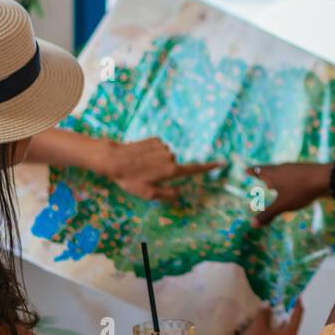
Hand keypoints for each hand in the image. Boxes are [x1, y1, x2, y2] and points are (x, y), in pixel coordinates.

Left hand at [104, 138, 219, 201]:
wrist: (114, 159)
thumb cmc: (130, 179)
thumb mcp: (148, 193)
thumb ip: (167, 195)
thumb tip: (179, 195)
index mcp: (171, 170)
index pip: (194, 169)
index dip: (207, 167)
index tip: (220, 163)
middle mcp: (170, 156)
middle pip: (174, 166)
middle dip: (165, 171)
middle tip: (147, 176)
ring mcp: (162, 146)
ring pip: (165, 157)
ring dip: (157, 162)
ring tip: (140, 166)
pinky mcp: (154, 139)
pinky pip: (158, 148)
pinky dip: (152, 153)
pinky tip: (140, 156)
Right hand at [234, 301, 303, 334]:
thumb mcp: (258, 326)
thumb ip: (264, 313)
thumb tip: (267, 304)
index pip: (297, 316)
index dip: (297, 304)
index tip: (297, 296)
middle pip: (291, 325)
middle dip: (287, 313)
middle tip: (283, 303)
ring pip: (283, 333)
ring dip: (279, 322)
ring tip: (274, 313)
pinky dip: (274, 330)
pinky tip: (266, 328)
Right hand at [246, 162, 329, 226]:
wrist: (326, 178)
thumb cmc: (301, 190)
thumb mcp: (283, 205)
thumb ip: (268, 214)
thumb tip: (251, 225)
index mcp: (274, 173)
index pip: (259, 170)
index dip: (253, 171)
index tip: (246, 169)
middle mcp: (283, 168)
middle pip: (270, 169)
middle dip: (263, 173)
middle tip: (258, 174)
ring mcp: (295, 169)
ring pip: (282, 171)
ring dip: (276, 176)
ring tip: (272, 183)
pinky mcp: (306, 172)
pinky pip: (292, 175)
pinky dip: (287, 180)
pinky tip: (292, 186)